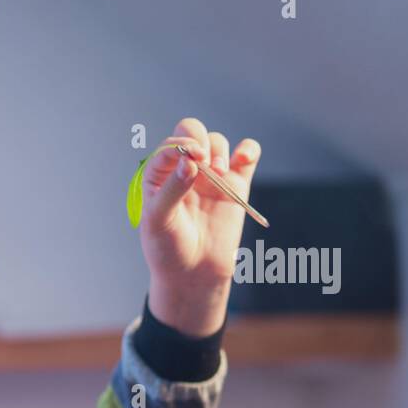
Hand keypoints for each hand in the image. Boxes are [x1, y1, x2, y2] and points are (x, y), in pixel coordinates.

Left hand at [138, 117, 261, 336]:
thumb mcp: (159, 221)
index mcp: (159, 175)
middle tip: (203, 159)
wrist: (193, 274)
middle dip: (199, 139)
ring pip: (217, 142)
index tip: (191, 159)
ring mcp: (211, 176)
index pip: (169, 146)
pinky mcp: (236, 184)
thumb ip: (172, 189)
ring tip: (219, 173)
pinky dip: (249, 150)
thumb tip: (190, 162)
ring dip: (219, 150)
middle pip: (192, 132)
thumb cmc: (168, 249)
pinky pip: (247, 154)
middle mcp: (184, 170)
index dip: (180, 146)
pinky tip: (243, 159)